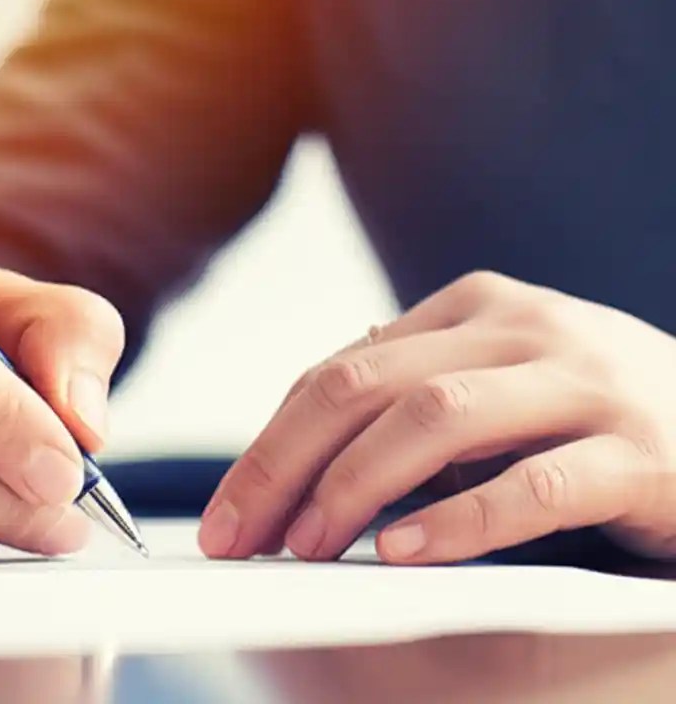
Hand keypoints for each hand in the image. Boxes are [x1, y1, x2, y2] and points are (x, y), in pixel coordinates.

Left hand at [199, 271, 675, 563]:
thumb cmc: (595, 422)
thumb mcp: (496, 397)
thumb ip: (411, 412)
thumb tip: (291, 471)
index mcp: (474, 310)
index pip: (340, 373)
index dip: (271, 446)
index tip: (227, 514)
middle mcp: (525, 330)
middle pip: (366, 387)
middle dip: (286, 465)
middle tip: (239, 537)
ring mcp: (586, 383)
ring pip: (438, 419)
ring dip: (355, 485)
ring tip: (308, 545)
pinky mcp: (642, 454)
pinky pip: (535, 485)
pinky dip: (459, 521)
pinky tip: (402, 551)